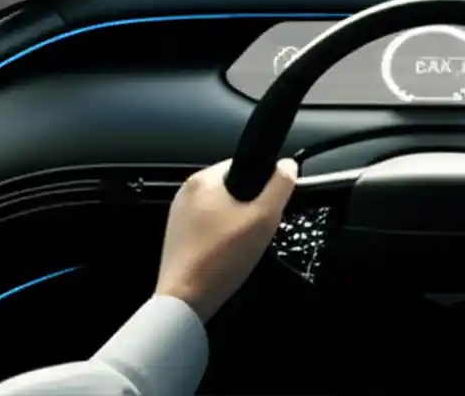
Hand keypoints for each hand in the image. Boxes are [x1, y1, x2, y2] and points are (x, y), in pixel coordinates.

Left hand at [155, 158, 296, 320]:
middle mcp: (186, 191)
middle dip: (248, 207)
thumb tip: (287, 166)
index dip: (262, 185)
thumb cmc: (222, 258)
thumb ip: (280, 186)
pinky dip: (220, 236)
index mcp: (203, 179)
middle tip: (255, 230)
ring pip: (220, 209)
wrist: (186, 300)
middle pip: (232, 189)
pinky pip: (208, 226)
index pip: (243, 164)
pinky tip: (224, 254)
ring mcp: (178, 214)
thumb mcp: (263, 218)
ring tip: (239, 245)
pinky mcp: (177, 234)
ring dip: (235, 222)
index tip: (266, 208)